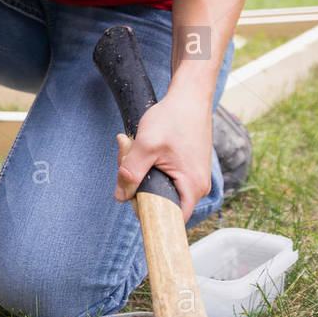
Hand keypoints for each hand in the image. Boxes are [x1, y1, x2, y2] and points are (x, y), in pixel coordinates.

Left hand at [114, 90, 213, 221]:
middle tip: (127, 154)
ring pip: (156, 186)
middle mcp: (196, 187)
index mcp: (192, 188)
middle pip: (158, 201)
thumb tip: (121, 197)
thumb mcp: (146, 146)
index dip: (146, 211)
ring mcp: (191, 178)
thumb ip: (131, 172)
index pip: (168, 219)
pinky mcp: (185, 169)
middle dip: (136, 182)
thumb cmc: (173, 118)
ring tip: (133, 145)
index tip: (132, 193)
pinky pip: (161, 175)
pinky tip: (141, 145)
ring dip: (139, 169)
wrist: (189, 97)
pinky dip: (147, 162)